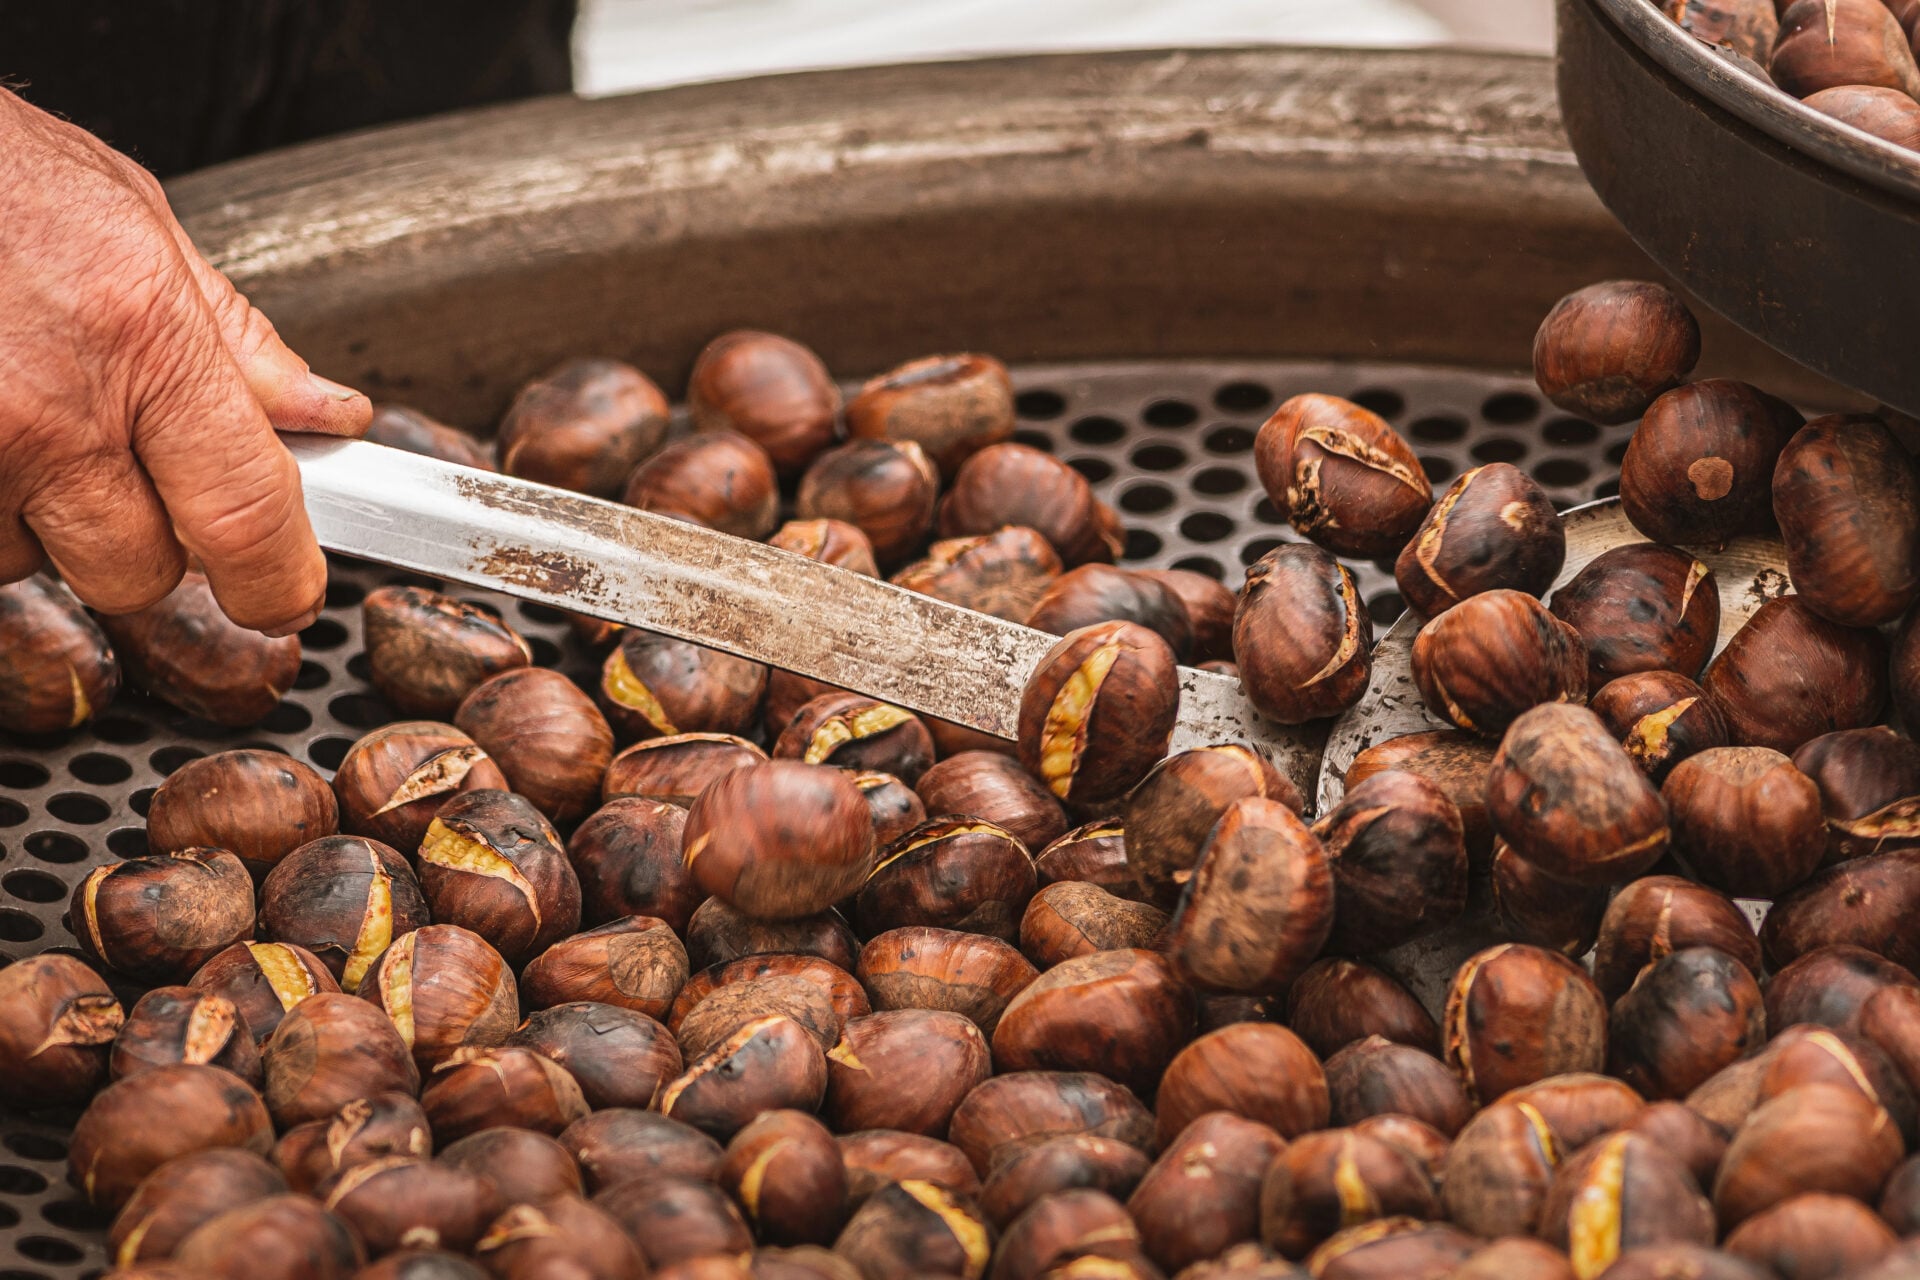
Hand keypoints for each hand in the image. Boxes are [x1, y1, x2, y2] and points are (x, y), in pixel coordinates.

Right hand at [0, 89, 370, 636]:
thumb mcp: (136, 223)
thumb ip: (235, 336)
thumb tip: (326, 413)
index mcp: (142, 339)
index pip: (247, 513)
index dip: (279, 579)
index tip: (289, 595)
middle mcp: (54, 411)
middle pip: (139, 571)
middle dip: (146, 542)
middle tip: (124, 467)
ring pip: (34, 562)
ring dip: (39, 518)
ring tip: (18, 414)